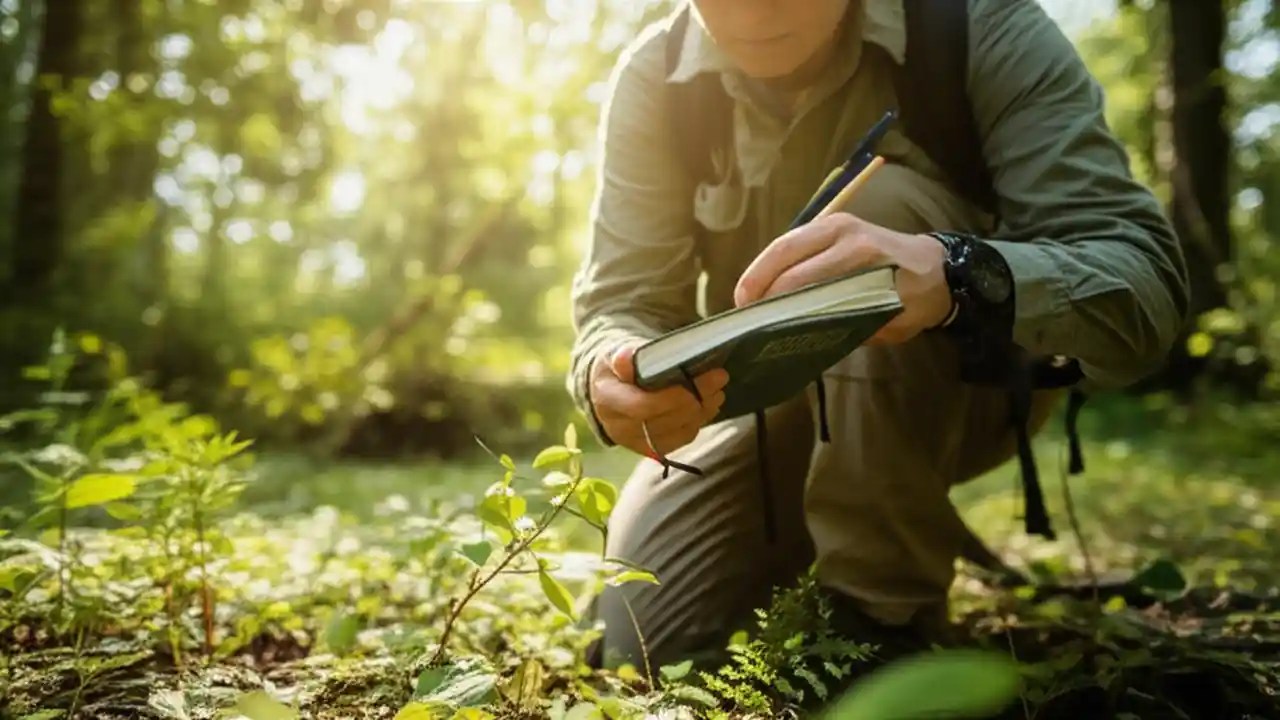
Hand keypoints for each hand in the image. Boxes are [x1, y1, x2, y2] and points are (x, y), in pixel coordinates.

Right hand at [589, 343, 727, 456]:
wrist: (611, 389)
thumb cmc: (618, 367)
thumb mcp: (615, 353)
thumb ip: (624, 356)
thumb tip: (627, 359)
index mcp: (607, 400)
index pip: (640, 406)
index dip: (669, 399)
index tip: (690, 385)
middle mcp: (619, 427)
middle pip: (664, 421)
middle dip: (695, 399)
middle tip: (719, 377)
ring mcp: (636, 442)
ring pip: (677, 432)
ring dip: (702, 411)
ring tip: (717, 390)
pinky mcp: (652, 449)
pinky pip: (681, 439)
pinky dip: (699, 421)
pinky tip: (709, 404)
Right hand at [733, 213, 952, 344]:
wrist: (939, 267)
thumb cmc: (917, 299)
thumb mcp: (892, 323)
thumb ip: (853, 327)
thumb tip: (809, 334)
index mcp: (861, 255)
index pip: (803, 276)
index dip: (774, 300)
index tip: (758, 324)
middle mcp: (844, 232)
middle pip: (784, 251)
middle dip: (757, 281)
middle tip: (741, 311)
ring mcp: (836, 224)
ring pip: (784, 243)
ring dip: (760, 269)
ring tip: (744, 298)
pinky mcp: (832, 224)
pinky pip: (793, 241)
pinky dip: (773, 262)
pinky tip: (763, 283)